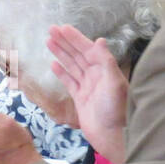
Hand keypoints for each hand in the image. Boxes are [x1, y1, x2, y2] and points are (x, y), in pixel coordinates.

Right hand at [47, 25, 128, 163]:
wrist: (111, 135)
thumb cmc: (115, 109)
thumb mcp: (114, 83)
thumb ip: (106, 61)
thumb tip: (99, 40)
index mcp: (104, 69)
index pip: (87, 49)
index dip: (75, 38)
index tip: (62, 28)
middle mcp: (96, 75)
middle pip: (78, 54)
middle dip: (65, 42)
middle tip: (51, 29)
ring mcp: (87, 86)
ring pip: (72, 65)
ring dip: (61, 53)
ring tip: (49, 41)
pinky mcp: (80, 98)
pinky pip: (69, 81)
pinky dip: (61, 72)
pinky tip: (53, 64)